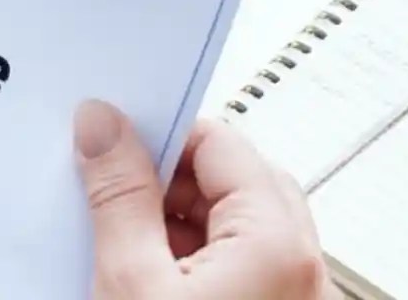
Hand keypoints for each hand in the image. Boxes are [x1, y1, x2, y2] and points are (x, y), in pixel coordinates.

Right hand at [73, 100, 342, 299]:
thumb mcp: (129, 282)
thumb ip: (118, 196)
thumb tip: (103, 126)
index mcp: (278, 244)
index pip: (220, 142)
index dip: (158, 138)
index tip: (109, 143)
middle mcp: (304, 270)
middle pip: (235, 183)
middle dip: (168, 184)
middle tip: (111, 200)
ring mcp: (295, 299)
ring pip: (239, 229)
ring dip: (180, 226)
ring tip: (123, 254)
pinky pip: (242, 270)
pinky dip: (196, 264)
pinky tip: (147, 285)